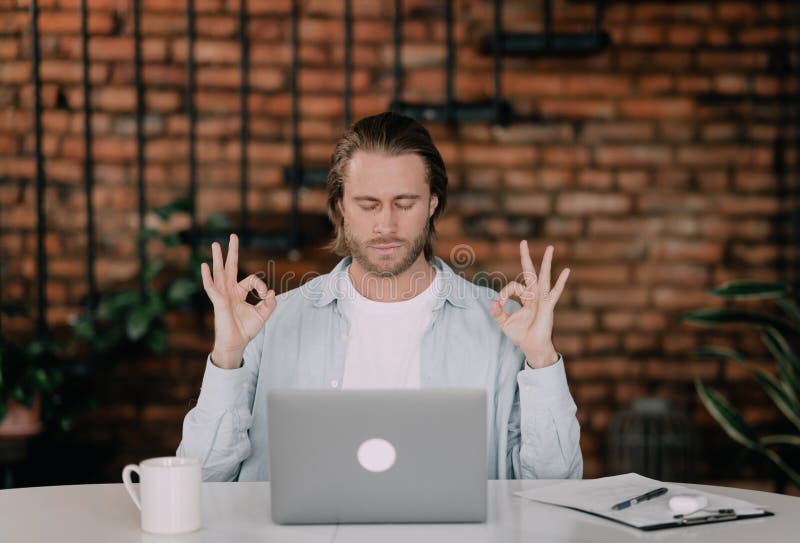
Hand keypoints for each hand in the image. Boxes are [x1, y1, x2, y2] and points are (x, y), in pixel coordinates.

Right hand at [201, 234, 276, 368]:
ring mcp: (222, 295)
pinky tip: (204, 266)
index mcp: (239, 292)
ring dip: (217, 258)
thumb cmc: (246, 330)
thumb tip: (272, 292)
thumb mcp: (263, 315)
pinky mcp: (218, 302)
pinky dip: (207, 277)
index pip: (252, 280)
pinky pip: (211, 287)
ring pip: (219, 272)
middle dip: (232, 251)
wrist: (236, 343)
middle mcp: (229, 291)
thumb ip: (270, 303)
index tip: (266, 296)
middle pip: (230, 267)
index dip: (261, 286)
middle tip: (233, 235)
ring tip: (215, 244)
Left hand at [490, 241, 569, 368]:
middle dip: (526, 257)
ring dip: (546, 262)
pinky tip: (567, 270)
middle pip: (530, 272)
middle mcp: (535, 296)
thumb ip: (498, 313)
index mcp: (525, 298)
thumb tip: (493, 302)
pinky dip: (561, 282)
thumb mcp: (504, 323)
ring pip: (544, 277)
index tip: (500, 304)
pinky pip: (555, 292)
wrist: (531, 347)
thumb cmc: (520, 335)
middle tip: (523, 242)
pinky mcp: (548, 306)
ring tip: (551, 247)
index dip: (505, 293)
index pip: (514, 286)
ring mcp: (542, 299)